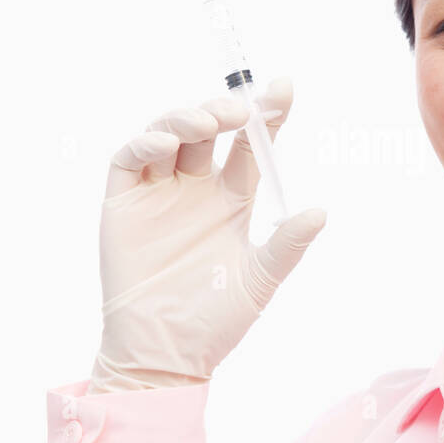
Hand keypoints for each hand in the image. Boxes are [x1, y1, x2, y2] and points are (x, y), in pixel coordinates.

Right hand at [87, 77, 325, 391]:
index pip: (250, 147)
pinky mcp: (123, 202)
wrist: (165, 354)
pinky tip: (168, 143)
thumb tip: (320, 212)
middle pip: (209, 131)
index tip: (284, 88)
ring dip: (187, 119)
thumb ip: (287, 245)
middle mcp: (195, 187)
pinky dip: (147, 143)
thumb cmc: (214, 320)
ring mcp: (158, 191)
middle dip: (224, 111)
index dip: (267, 117)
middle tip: (242, 109)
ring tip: (208, 121)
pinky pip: (131, 159)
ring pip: (169, 135)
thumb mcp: (260, 279)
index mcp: (231, 199)